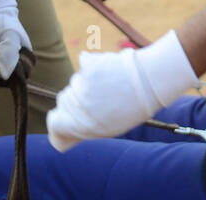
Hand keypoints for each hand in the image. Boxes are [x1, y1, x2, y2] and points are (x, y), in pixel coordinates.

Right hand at [46, 30, 198, 151]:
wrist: (150, 82)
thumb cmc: (135, 108)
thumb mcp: (111, 126)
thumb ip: (87, 126)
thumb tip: (70, 129)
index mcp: (85, 127)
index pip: (55, 123)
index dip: (58, 120)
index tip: (63, 118)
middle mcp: (80, 108)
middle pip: (64, 100)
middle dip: (77, 100)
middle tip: (101, 99)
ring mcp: (83, 86)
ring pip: (75, 81)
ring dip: (87, 82)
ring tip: (110, 86)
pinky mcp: (87, 67)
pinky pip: (84, 62)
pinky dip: (94, 64)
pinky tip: (109, 71)